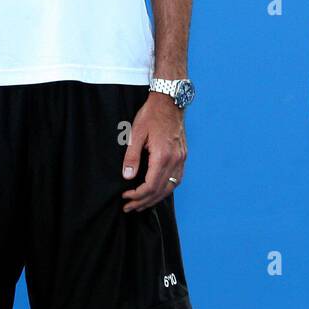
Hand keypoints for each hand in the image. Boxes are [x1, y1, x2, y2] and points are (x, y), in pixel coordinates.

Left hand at [121, 92, 187, 212]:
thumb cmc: (151, 115)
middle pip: (160, 190)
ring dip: (156, 198)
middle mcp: (175, 160)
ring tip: (142, 204)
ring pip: (171, 186)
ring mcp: (181, 158)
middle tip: (129, 208)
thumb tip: (128, 177)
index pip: (150, 186)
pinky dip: (167, 188)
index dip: (137, 195)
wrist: (170, 101)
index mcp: (163, 156)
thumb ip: (132, 157)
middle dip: (144, 201)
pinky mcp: (183, 155)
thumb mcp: (136, 134)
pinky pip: (177, 178)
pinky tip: (159, 191)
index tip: (125, 197)